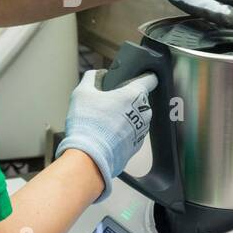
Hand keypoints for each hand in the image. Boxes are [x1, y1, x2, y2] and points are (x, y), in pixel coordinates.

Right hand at [55, 69, 157, 201]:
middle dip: (127, 98)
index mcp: (134, 95)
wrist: (89, 158)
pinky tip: (107, 134)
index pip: (150, 79)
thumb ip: (91, 78)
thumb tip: (97, 74)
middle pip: (140, 98)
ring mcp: (142, 131)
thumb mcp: (82, 93)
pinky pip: (132, 133)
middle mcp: (144, 112)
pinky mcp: (137, 146)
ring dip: (126, 115)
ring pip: (137, 116)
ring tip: (105, 120)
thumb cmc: (88, 123)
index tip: (135, 77)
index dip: (144, 75)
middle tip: (109, 101)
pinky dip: (123, 131)